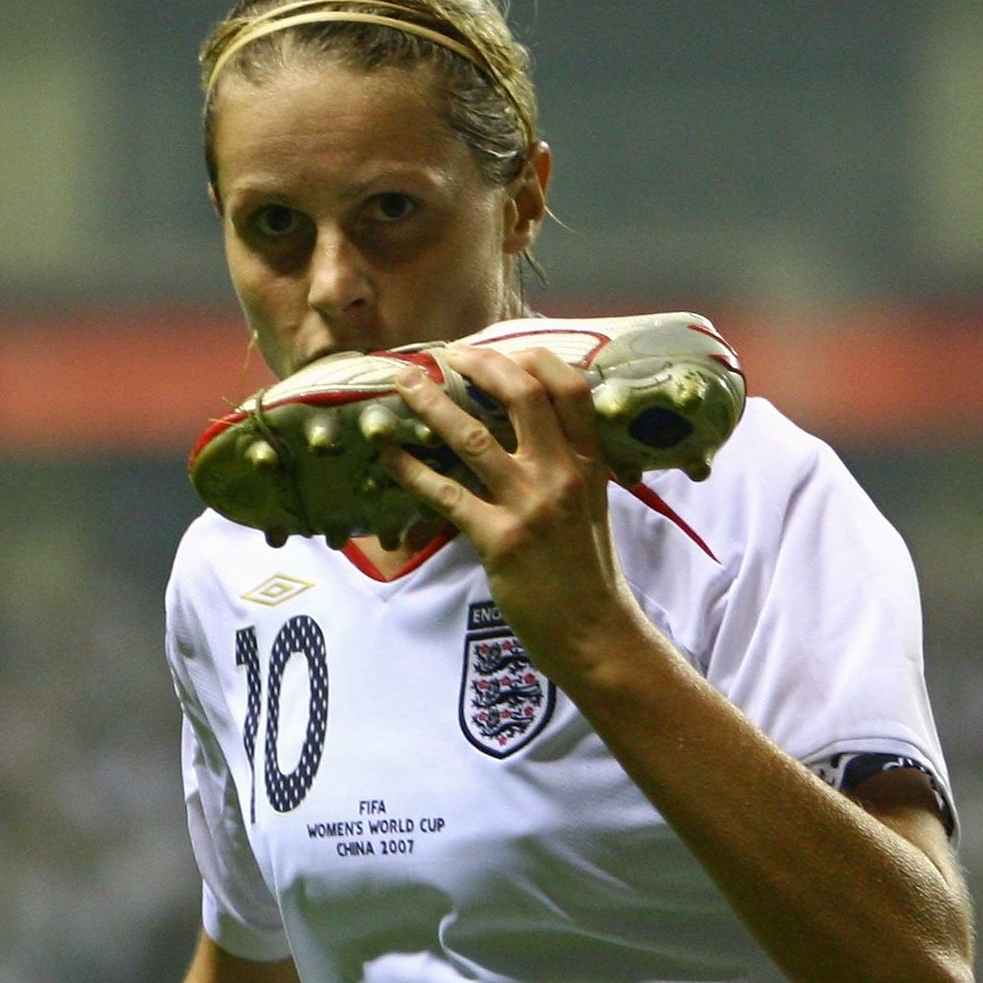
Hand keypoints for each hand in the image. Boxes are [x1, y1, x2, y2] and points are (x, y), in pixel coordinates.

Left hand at [384, 345, 645, 686]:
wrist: (594, 632)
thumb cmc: (587, 571)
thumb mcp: (590, 505)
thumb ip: (567, 464)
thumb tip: (528, 429)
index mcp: (589, 463)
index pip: (571, 388)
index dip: (531, 357)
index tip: (498, 350)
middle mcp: (562, 474)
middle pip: (521, 395)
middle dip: (479, 365)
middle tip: (446, 355)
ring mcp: (530, 506)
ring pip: (474, 438)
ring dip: (431, 404)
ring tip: (403, 383)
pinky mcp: (499, 540)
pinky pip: (446, 494)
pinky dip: (411, 470)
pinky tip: (388, 456)